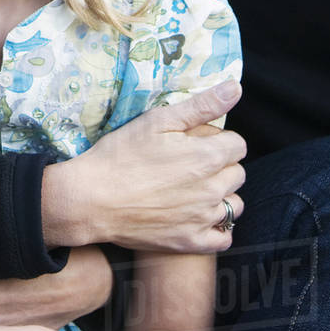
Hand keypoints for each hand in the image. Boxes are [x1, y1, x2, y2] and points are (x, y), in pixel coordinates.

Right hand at [42, 80, 245, 253]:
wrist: (91, 199)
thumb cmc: (122, 154)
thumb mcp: (158, 120)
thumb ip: (202, 105)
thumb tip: (235, 88)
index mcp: (208, 156)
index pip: (238, 145)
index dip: (219, 139)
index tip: (197, 141)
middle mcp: (212, 189)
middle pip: (237, 174)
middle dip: (221, 165)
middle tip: (190, 163)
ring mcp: (202, 219)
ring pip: (234, 205)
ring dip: (221, 196)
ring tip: (193, 190)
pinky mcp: (190, 242)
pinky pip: (223, 239)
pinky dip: (216, 228)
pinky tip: (197, 217)